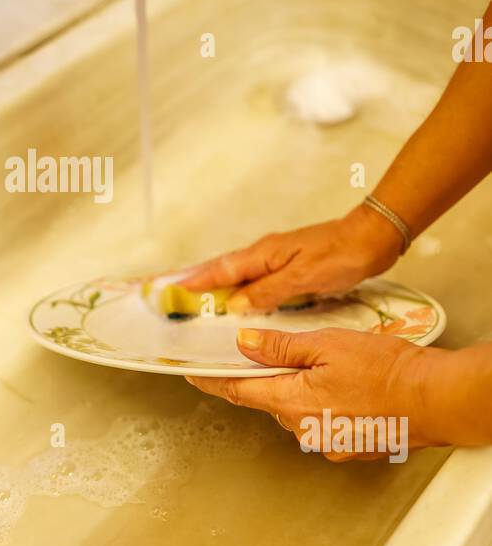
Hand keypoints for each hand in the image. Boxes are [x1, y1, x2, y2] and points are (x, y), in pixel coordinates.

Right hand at [180, 205, 402, 313]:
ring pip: (239, 275)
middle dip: (198, 283)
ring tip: (198, 303)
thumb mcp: (303, 278)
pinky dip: (240, 290)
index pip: (220, 271)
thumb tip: (235, 305)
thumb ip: (267, 292)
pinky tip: (241, 302)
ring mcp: (278, 260)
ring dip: (218, 288)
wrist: (373, 240)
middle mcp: (266, 255)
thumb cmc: (341, 255)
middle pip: (224, 271)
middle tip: (174, 297)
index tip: (171, 292)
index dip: (195, 283)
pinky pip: (255, 280)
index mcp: (263, 254)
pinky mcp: (290, 267)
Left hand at [187, 327, 443, 460]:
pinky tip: (349, 388)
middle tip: (283, 353)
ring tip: (334, 368)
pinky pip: (323, 420)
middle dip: (270, 378)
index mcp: (291, 401)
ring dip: (304, 390)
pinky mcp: (348, 446)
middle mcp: (303, 428)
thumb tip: (245, 344)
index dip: (213, 381)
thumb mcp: (326, 344)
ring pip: (299, 410)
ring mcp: (326, 441)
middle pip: (270, 399)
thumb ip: (280, 347)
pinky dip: (327, 404)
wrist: (434, 400)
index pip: (238, 391)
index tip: (193, 374)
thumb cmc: (388, 371)